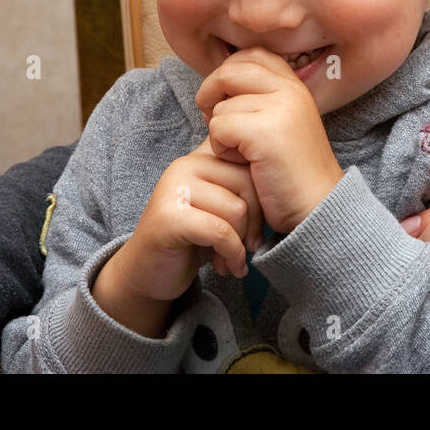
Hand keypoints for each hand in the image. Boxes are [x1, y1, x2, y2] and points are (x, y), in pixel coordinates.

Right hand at [95, 139, 262, 336]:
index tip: (259, 225)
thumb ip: (242, 188)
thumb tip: (282, 184)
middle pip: (248, 183)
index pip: (252, 162)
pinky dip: (231, 254)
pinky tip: (228, 267)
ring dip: (241, 243)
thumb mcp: (222, 207)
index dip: (264, 197)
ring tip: (231, 258)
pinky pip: (220, 231)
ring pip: (236, 209)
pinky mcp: (168, 216)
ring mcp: (174, 188)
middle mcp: (185, 164)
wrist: (148, 273)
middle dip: (255, 221)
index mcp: (202, 156)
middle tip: (248, 246)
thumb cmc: (193, 240)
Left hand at [196, 47, 343, 234]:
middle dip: (211, 95)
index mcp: (294, 85)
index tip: (227, 100)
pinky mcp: (266, 131)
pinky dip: (221, 148)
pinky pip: (219, 127)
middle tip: (217, 123)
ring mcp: (280, 108)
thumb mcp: (282, 122)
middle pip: (229, 71)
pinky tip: (243, 162)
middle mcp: (290, 89)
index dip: (228, 73)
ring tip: (243, 151)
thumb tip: (218, 80)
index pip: (251, 55)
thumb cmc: (291, 170)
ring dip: (219, 130)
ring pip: (220, 104)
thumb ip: (260, 98)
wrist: (317, 205)